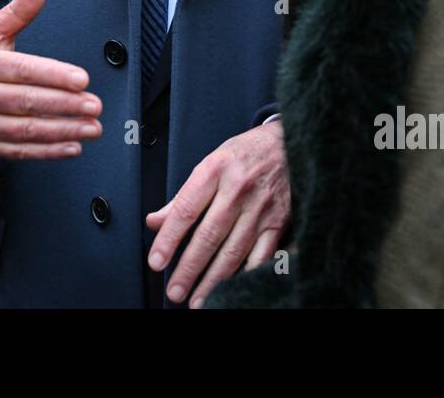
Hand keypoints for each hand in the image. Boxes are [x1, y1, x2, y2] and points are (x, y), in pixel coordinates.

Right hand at [0, 0, 102, 160]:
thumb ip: (18, 11)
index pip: (21, 69)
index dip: (53, 75)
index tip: (83, 79)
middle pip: (26, 101)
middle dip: (65, 105)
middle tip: (95, 105)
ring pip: (25, 130)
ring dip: (63, 130)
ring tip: (93, 127)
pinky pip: (19, 151)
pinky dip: (48, 151)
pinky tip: (73, 146)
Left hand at [145, 120, 288, 307]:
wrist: (288, 143)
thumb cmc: (244, 154)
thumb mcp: (210, 162)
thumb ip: (183, 195)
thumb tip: (154, 221)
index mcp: (215, 170)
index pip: (186, 210)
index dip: (169, 239)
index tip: (156, 262)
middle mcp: (238, 189)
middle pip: (209, 236)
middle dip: (189, 268)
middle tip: (174, 291)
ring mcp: (261, 207)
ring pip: (234, 251)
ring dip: (214, 280)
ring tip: (198, 300)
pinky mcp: (279, 221)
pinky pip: (261, 255)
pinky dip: (247, 275)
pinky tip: (234, 290)